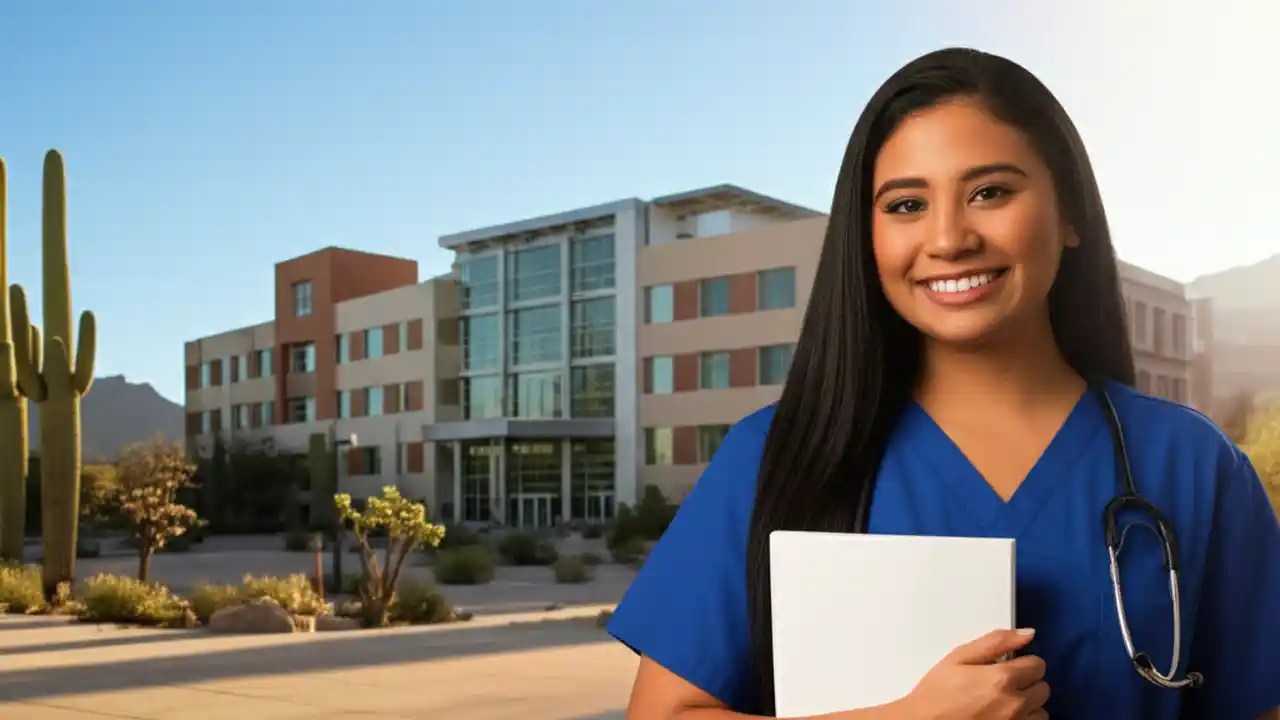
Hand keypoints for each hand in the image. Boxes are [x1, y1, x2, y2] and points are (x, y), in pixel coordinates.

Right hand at [894, 628, 1049, 719]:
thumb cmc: (937, 693)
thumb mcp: (960, 657)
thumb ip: (996, 642)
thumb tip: (1027, 634)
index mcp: (1003, 678)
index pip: (1037, 665)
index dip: (1024, 663)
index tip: (1010, 666)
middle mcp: (1015, 703)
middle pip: (1043, 688)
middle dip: (1027, 683)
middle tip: (1005, 684)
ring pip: (1041, 711)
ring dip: (1029, 705)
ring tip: (1006, 703)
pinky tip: (1006, 716)